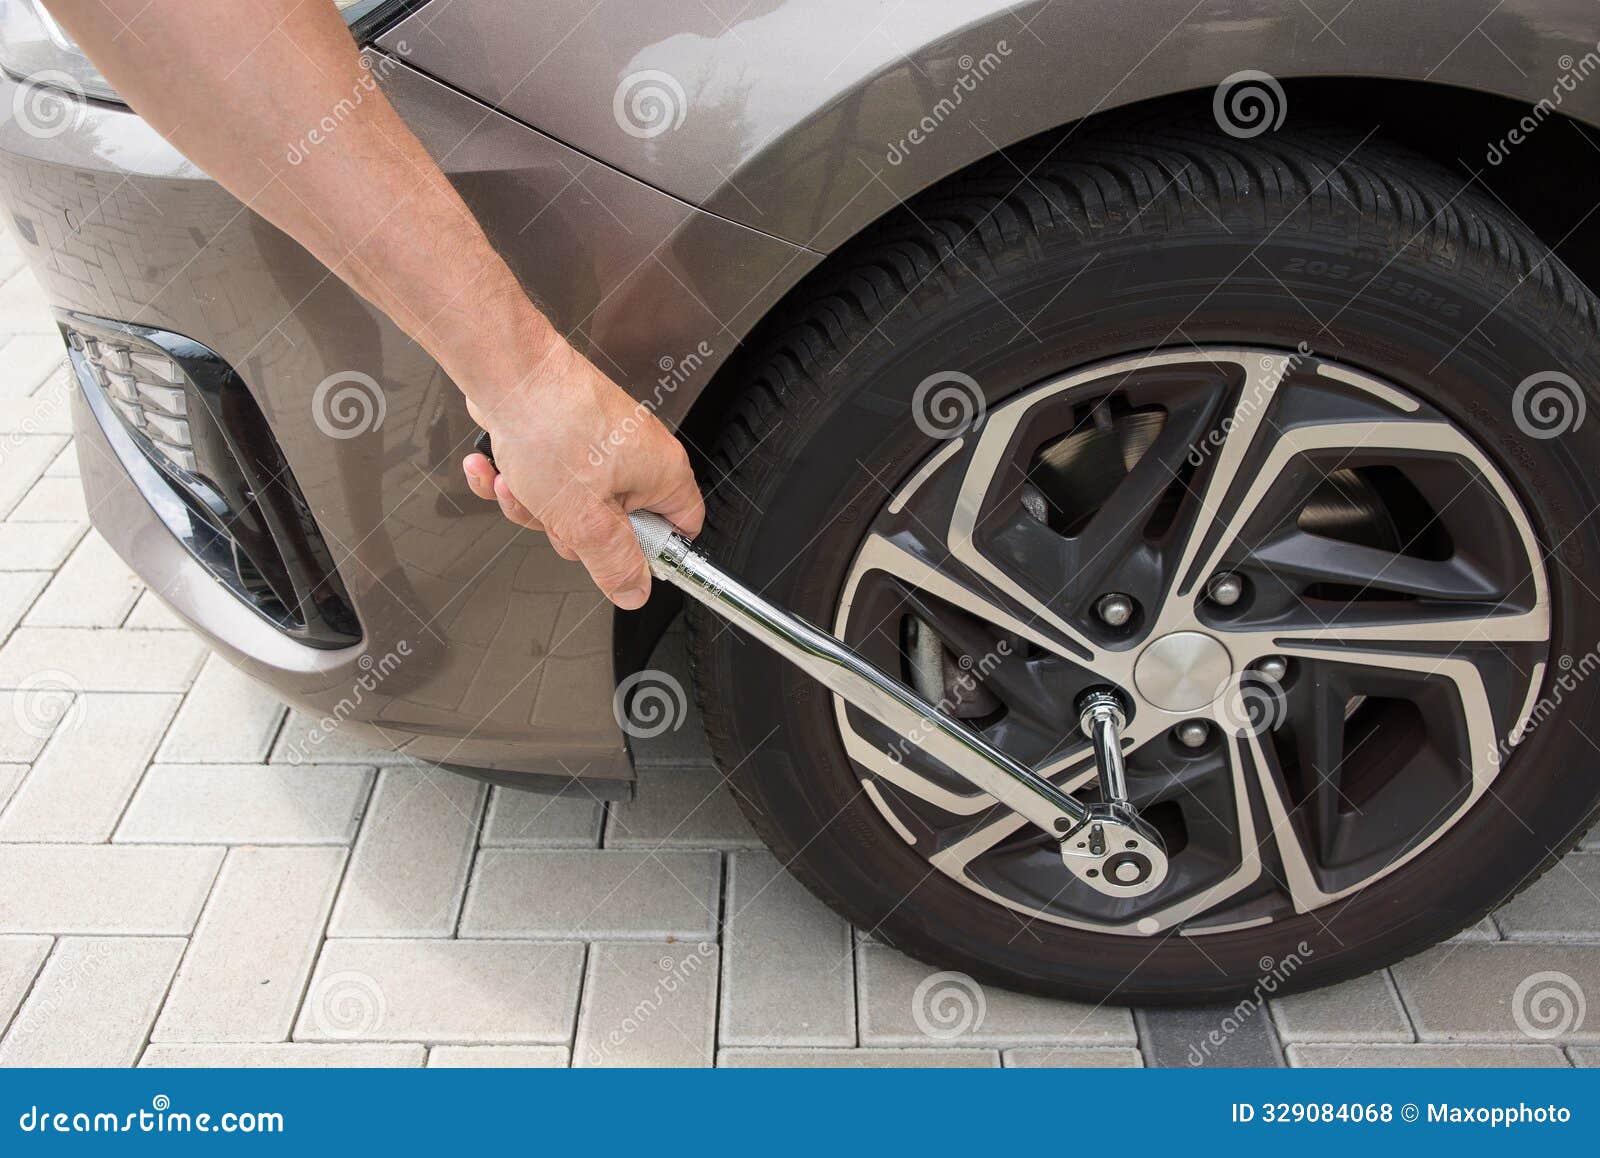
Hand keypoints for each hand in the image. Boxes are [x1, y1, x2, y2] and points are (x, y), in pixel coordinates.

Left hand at [459, 336, 702, 609]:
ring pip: (571, 504)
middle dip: (571, 530)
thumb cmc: (550, 423)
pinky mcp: (564, 434)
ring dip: (533, 504)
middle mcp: (637, 454)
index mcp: (661, 472)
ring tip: (516, 481)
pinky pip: (545, 477)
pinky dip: (516, 477)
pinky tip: (494, 466)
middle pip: (615, 526)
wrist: (504, 368)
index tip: (621, 565)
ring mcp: (599, 443)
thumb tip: (635, 591)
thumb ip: (613, 562)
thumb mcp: (583, 517)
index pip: (682, 529)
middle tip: (557, 514)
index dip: (654, 555)